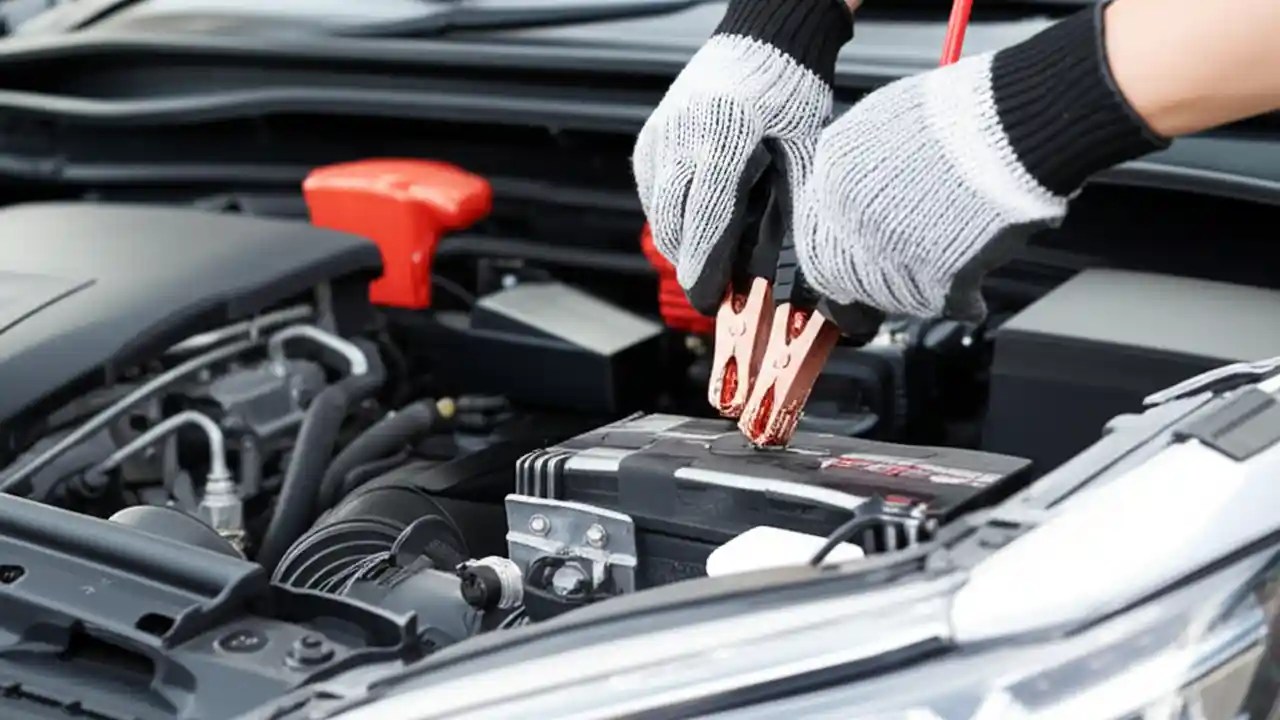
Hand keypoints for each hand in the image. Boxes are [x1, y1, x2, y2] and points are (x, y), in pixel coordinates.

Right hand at [632, 0, 852, 315]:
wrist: (765, 42)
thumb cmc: (794, 94)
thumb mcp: (807, 151)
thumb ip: (797, 206)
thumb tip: (799, 270)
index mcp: (727, 136)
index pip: (708, 219)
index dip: (707, 268)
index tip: (711, 302)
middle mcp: (683, 135)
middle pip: (674, 222)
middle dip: (691, 264)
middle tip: (713, 294)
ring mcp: (662, 134)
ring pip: (659, 211)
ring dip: (680, 243)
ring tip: (709, 261)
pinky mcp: (651, 136)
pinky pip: (653, 191)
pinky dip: (670, 216)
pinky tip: (695, 226)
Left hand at [795, 5, 1165, 321]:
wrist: (1016, 122)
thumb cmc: (964, 112)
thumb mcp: (886, 119)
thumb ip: (857, 165)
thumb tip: (847, 196)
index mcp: (835, 177)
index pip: (815, 240)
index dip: (837, 256)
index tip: (850, 264)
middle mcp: (854, 217)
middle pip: (848, 277)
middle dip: (870, 283)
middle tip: (899, 276)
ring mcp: (894, 250)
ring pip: (894, 296)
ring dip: (917, 291)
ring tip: (946, 268)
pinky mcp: (940, 277)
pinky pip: (944, 305)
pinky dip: (963, 301)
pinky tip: (972, 293)